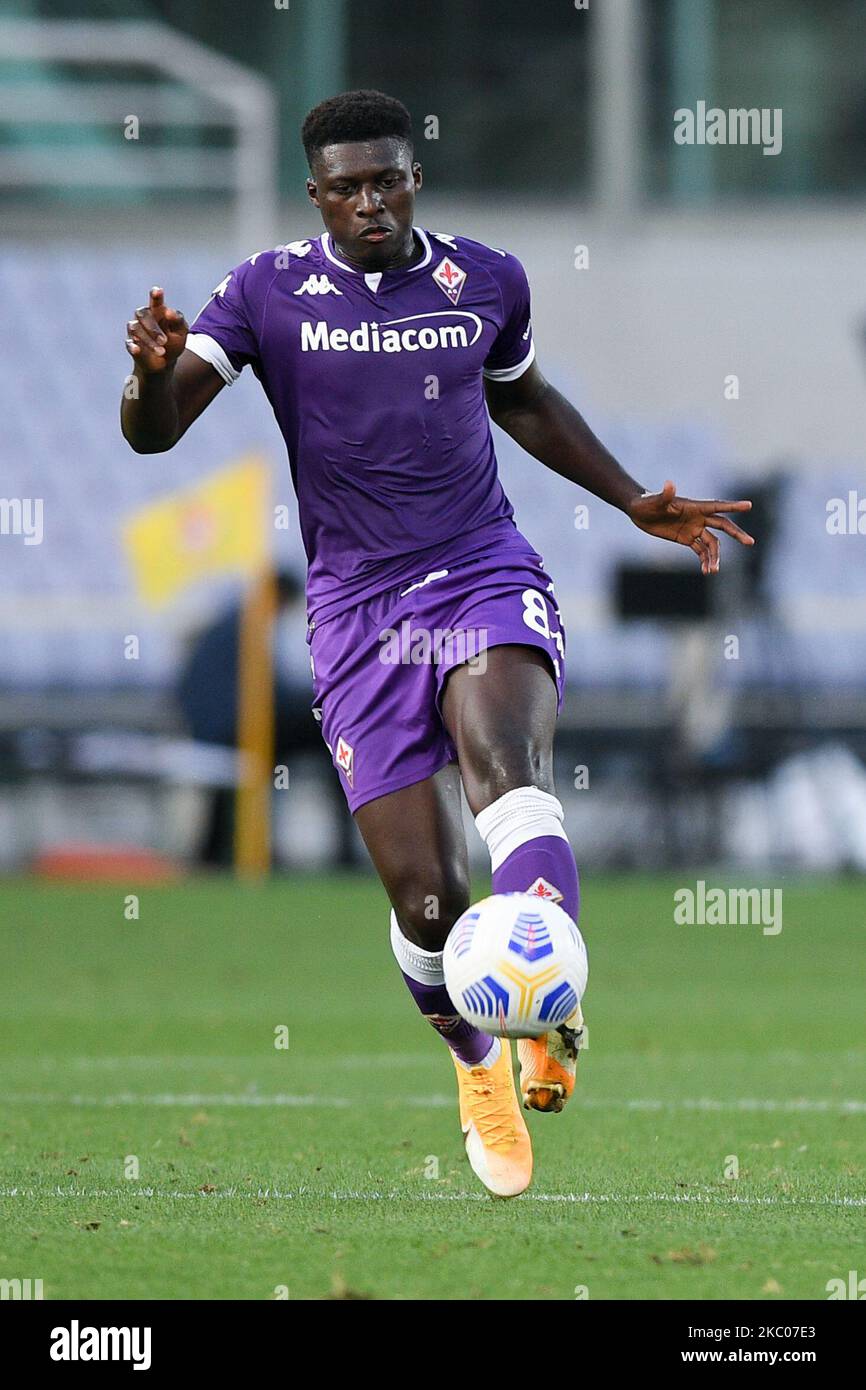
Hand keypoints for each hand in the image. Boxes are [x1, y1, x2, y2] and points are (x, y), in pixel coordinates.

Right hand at [125, 287, 187, 372]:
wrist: (166, 363)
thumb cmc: (174, 343)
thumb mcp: (181, 332)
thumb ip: (178, 320)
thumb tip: (168, 312)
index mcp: (158, 312)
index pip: (156, 301)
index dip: (156, 296)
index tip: (158, 290)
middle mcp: (144, 318)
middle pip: (142, 314)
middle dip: (153, 328)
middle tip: (164, 341)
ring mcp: (135, 331)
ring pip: (135, 329)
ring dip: (148, 341)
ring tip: (161, 351)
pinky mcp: (131, 345)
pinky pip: (129, 343)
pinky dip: (133, 346)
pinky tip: (137, 349)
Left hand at [627, 479, 753, 574]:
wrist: (638, 511)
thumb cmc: (646, 502)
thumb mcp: (655, 501)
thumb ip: (665, 495)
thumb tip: (670, 484)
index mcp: (695, 506)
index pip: (718, 506)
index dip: (733, 506)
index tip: (749, 506)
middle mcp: (698, 517)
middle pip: (723, 525)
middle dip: (736, 534)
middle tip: (750, 542)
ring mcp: (694, 528)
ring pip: (712, 543)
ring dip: (715, 556)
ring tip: (713, 571)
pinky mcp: (686, 538)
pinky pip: (700, 550)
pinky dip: (705, 560)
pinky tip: (706, 571)